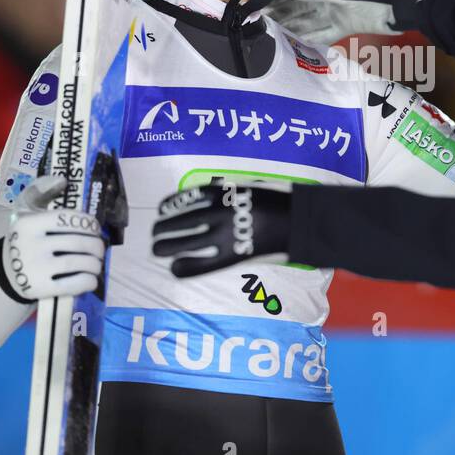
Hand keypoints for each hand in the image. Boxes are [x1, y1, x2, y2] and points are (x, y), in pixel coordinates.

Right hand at [0, 175, 104, 302]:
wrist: (4, 273)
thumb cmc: (24, 238)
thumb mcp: (25, 210)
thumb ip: (41, 190)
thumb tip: (64, 180)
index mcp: (29, 224)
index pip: (70, 219)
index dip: (90, 224)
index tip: (95, 230)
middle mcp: (31, 245)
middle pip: (79, 242)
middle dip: (97, 246)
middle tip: (100, 250)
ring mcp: (36, 268)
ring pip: (80, 263)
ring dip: (96, 264)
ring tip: (97, 264)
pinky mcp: (40, 289)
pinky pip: (75, 283)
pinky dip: (89, 281)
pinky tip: (91, 279)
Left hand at [152, 181, 292, 276]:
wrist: (299, 220)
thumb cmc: (278, 201)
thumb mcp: (250, 185)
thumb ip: (228, 191)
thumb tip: (208, 195)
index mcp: (222, 192)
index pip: (185, 198)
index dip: (169, 205)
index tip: (161, 210)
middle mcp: (217, 213)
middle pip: (178, 222)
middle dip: (161, 229)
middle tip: (154, 234)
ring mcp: (223, 236)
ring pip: (182, 243)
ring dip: (165, 247)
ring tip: (158, 250)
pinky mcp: (231, 256)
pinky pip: (199, 265)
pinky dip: (183, 267)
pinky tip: (175, 268)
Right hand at [265, 0, 423, 43]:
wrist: (404, 5)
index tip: (257, 3)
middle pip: (294, 8)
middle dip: (276, 15)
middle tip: (254, 24)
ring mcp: (334, 13)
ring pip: (304, 23)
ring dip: (287, 30)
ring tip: (266, 38)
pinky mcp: (343, 28)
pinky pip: (319, 36)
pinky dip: (306, 41)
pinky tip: (291, 47)